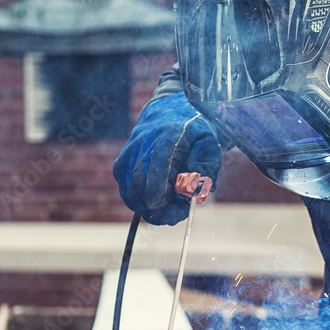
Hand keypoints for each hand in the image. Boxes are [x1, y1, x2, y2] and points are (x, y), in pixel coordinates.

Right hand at [113, 94, 221, 224]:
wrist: (167, 113)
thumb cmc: (191, 133)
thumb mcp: (209, 144)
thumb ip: (206, 166)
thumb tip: (194, 188)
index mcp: (169, 135)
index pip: (158, 161)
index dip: (156, 186)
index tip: (159, 206)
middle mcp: (144, 143)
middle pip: (142, 180)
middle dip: (156, 205)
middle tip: (175, 216)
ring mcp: (129, 154)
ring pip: (131, 189)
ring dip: (148, 207)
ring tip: (168, 211)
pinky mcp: (120, 164)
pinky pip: (126, 191)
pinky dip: (138, 203)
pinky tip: (154, 204)